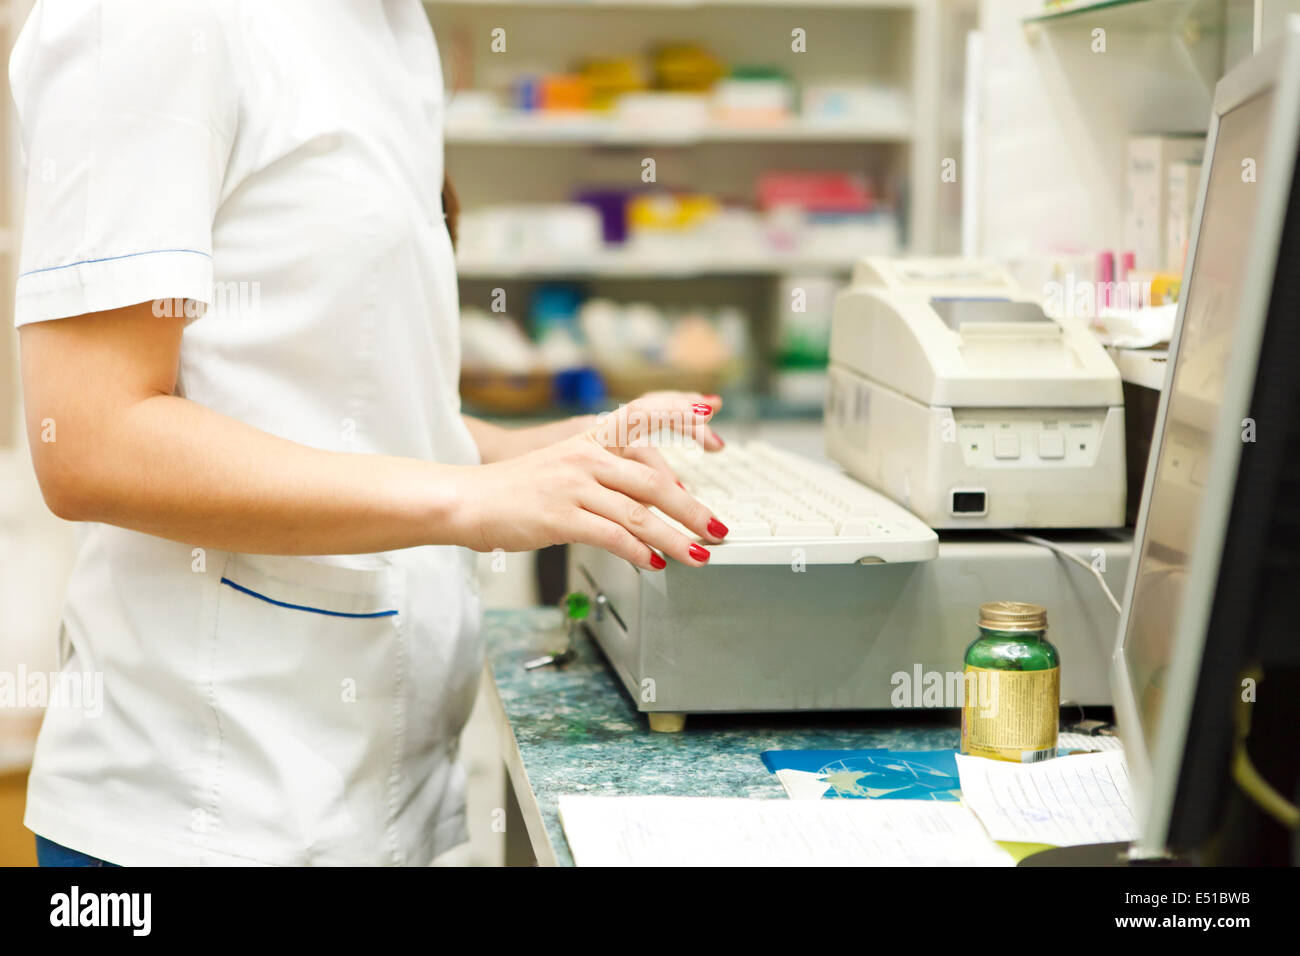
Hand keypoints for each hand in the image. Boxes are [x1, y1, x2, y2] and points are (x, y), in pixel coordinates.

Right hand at [454, 394, 728, 569]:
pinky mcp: (560, 516)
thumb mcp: (566, 467)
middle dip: (692, 509)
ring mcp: (573, 485)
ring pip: (639, 514)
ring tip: (698, 555)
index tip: (713, 420)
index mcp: (590, 437)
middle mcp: (585, 456)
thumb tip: (654, 501)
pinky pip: (612, 536)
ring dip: (675, 539)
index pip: (644, 416)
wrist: (468, 499)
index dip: (682, 414)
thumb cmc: (518, 489)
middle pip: (655, 480)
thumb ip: (609, 477)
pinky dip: (639, 552)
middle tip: (717, 528)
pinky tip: (654, 563)